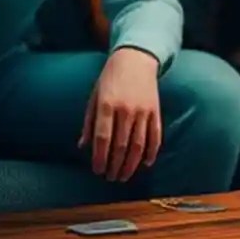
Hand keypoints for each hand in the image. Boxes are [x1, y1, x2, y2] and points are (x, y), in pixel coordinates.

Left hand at [79, 47, 160, 182]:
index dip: (100, 158)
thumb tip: (83, 146)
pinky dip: (152, 152)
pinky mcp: (156, 111)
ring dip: (131, 164)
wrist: (135, 60)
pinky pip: (155, 136)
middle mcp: (126, 110)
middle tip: (111, 178)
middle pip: (121, 145)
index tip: (97, 171)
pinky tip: (146, 164)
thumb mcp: (94, 98)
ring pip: (139, 144)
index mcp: (107, 106)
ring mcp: (143, 111)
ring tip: (124, 176)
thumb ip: (89, 123)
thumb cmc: (110, 79)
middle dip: (115, 165)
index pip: (103, 138)